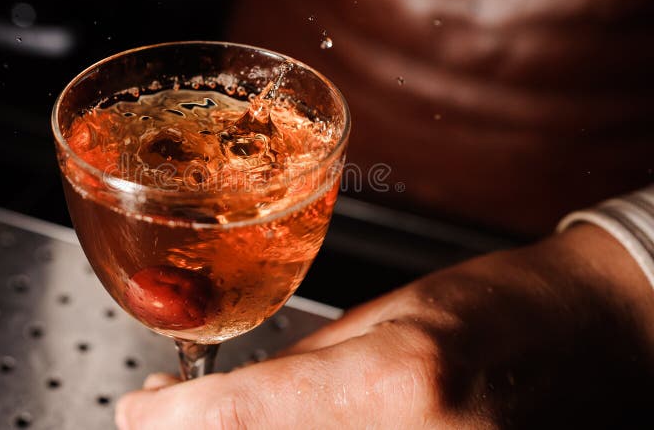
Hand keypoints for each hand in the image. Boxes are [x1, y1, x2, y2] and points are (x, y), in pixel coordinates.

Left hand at [116, 225, 653, 428]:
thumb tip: (214, 404)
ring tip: (209, 421)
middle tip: (166, 417)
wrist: (584, 344)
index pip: (250, 413)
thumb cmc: (495, 307)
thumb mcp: (385, 315)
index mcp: (399, 379)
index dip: (176, 420)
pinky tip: (270, 426)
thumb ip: (299, 369)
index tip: (138, 412)